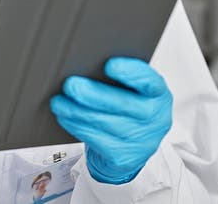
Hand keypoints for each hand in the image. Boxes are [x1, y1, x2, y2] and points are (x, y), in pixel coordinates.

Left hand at [50, 57, 172, 184]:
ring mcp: (140, 141)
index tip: (109, 64)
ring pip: (103, 123)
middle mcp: (155, 118)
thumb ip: (121, 77)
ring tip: (59, 101)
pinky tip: (65, 116)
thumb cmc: (130, 108)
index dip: (130, 73)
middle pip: (122, 104)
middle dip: (93, 94)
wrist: (134, 146)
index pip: (149, 81)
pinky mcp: (122, 157)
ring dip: (76, 111)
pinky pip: (95, 140)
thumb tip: (88, 61)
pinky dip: (76, 126)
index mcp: (158, 95)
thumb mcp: (135, 90)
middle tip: (71, 85)